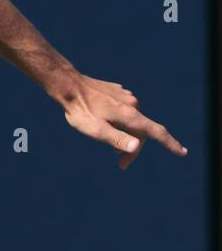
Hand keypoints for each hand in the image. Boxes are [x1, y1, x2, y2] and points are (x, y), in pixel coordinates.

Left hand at [57, 74, 188, 169]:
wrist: (68, 85)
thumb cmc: (80, 111)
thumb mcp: (95, 130)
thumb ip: (116, 139)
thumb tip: (136, 147)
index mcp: (130, 115)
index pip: (156, 132)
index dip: (170, 144)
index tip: (182, 152)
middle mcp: (132, 104)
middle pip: (141, 131)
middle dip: (133, 148)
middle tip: (120, 164)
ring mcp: (125, 96)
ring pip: (131, 121)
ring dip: (124, 133)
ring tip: (104, 139)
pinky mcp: (117, 92)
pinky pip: (123, 110)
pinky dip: (118, 121)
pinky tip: (103, 121)